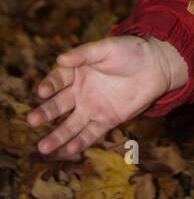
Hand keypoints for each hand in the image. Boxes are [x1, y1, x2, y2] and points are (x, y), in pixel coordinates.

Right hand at [27, 35, 188, 160]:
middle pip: (59, 105)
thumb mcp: (106, 48)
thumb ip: (84, 54)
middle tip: (32, 120)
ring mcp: (93, 107)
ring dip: (58, 136)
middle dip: (46, 113)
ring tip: (42, 148)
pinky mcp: (107, 119)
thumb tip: (60, 58)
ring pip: (71, 124)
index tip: (43, 92)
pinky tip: (70, 150)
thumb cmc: (130, 51)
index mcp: (77, 71)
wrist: (156, 65)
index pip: (57, 80)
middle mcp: (81, 92)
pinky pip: (91, 133)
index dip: (49, 85)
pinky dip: (81, 142)